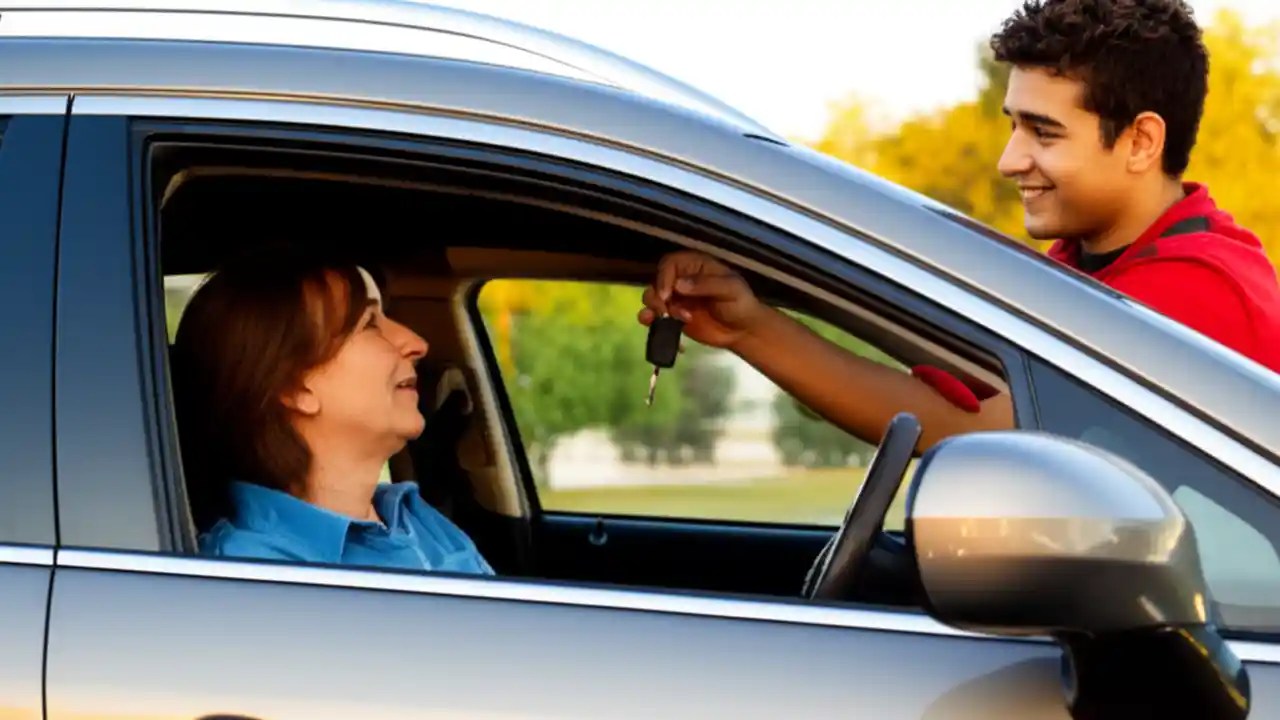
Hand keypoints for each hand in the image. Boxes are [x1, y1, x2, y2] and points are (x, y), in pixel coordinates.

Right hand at [638, 251, 766, 349]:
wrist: (744, 331)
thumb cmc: (741, 304)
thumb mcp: (730, 289)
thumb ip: (706, 284)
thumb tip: (679, 285)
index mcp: (695, 265)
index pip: (670, 264)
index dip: (664, 277)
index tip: (666, 294)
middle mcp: (682, 279)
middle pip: (657, 280)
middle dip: (657, 296)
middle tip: (666, 311)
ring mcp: (677, 298)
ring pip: (652, 297)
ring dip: (654, 308)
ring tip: (666, 319)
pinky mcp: (674, 316)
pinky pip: (655, 315)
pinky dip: (650, 320)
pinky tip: (653, 325)